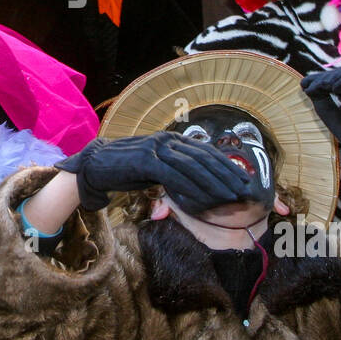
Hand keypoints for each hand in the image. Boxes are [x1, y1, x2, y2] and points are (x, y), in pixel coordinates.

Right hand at [56, 132, 257, 213]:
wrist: (95, 165)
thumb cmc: (127, 168)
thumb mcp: (156, 166)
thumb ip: (176, 169)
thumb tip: (198, 181)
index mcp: (172, 139)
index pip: (206, 151)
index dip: (227, 165)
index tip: (244, 179)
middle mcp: (167, 140)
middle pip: (205, 158)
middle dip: (227, 175)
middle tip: (244, 190)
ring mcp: (157, 148)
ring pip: (193, 167)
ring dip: (214, 184)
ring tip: (230, 197)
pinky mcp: (146, 161)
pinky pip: (174, 177)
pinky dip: (190, 189)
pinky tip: (203, 201)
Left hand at [301, 66, 340, 173]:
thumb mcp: (335, 119)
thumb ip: (322, 102)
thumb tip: (305, 84)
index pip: (335, 81)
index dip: (319, 81)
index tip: (305, 85)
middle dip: (326, 80)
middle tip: (313, 87)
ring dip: (338, 79)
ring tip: (327, 88)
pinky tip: (338, 88)